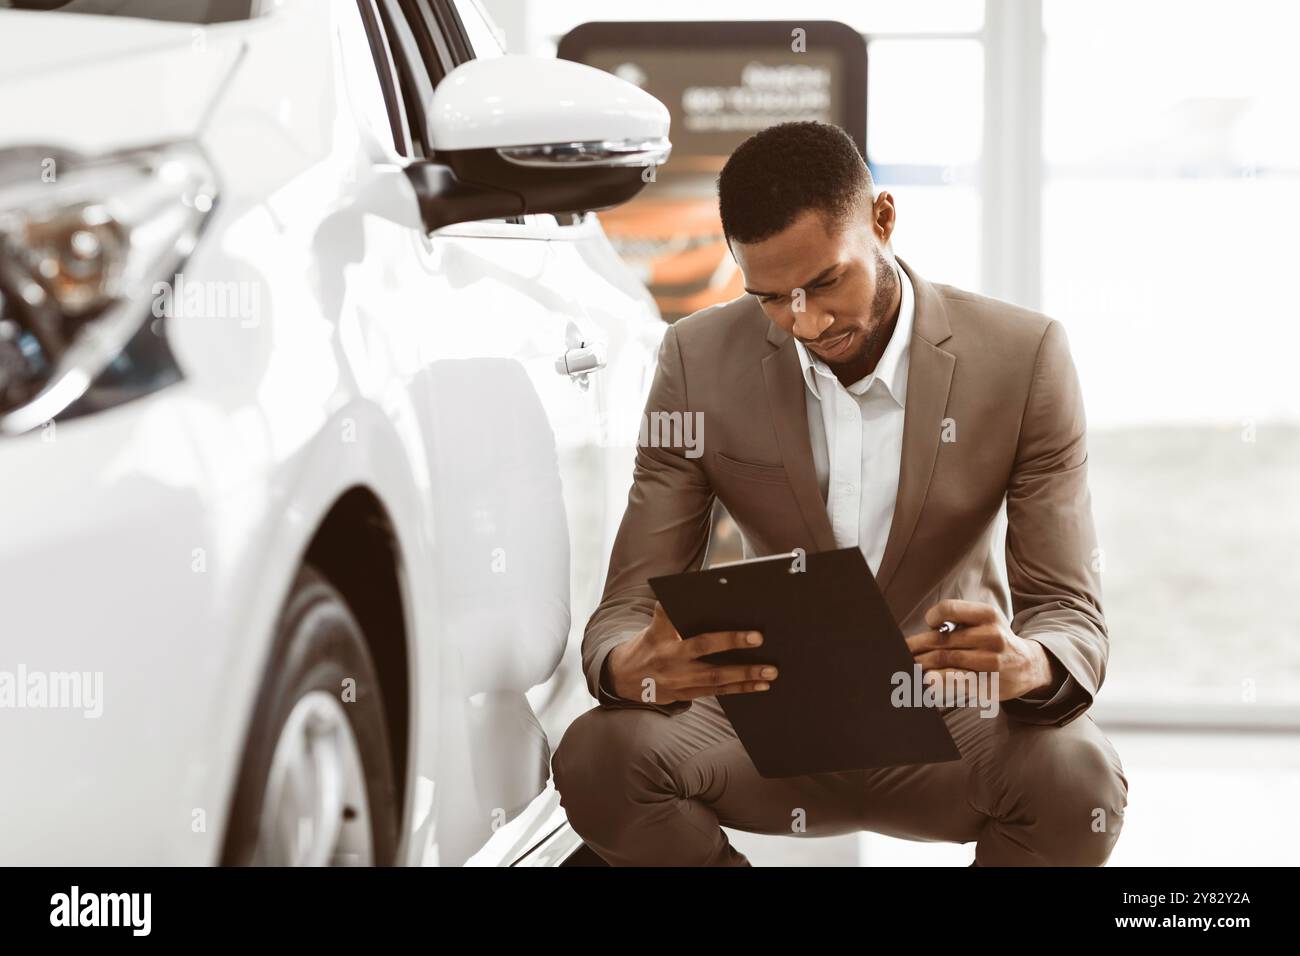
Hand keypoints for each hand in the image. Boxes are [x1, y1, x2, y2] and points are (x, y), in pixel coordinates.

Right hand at [605, 603, 776, 704]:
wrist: (625, 679)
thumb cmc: (648, 645)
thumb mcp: (653, 626)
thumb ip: (671, 613)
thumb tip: (698, 589)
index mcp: (659, 635)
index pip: (668, 615)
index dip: (682, 605)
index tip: (707, 590)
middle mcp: (669, 657)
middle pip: (702, 647)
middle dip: (731, 642)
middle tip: (758, 637)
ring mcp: (678, 680)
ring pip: (715, 676)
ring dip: (744, 674)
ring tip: (770, 671)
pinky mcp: (686, 694)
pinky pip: (717, 691)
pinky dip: (740, 688)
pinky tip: (760, 685)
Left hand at [905, 600, 1054, 701]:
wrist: (1028, 666)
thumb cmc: (997, 641)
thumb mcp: (986, 621)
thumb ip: (959, 620)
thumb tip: (926, 629)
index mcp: (987, 615)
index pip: (950, 609)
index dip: (933, 616)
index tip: (929, 624)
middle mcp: (991, 636)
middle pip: (942, 640)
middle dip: (915, 647)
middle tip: (899, 651)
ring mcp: (990, 661)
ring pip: (944, 660)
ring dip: (920, 664)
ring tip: (905, 665)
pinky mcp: (987, 682)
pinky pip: (956, 680)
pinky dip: (937, 680)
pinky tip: (926, 680)